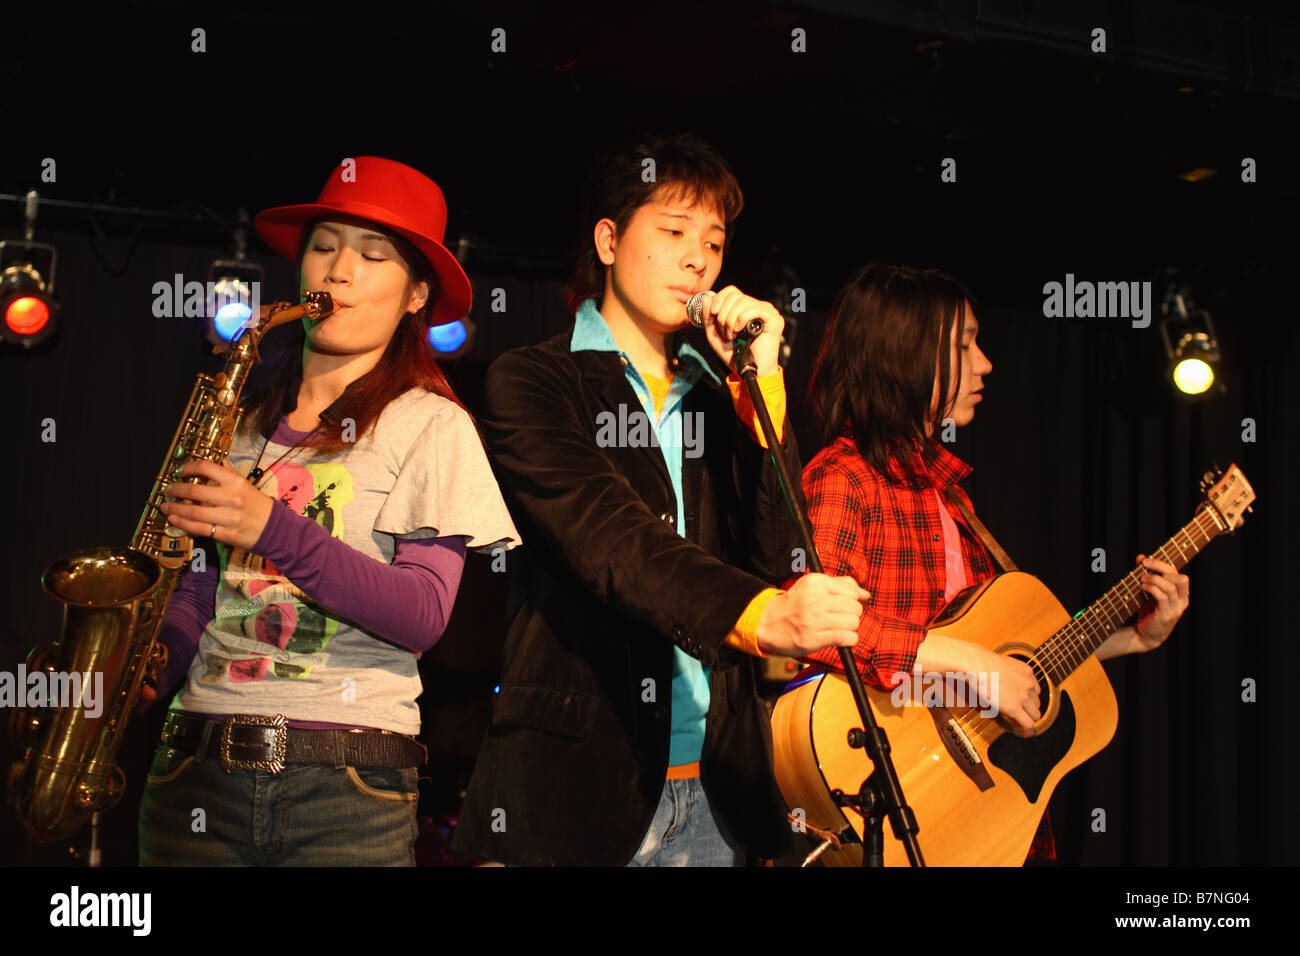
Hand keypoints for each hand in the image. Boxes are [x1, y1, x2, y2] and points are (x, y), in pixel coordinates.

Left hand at [158, 458, 275, 551]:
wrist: (276, 529)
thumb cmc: (260, 506)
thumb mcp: (247, 485)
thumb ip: (229, 474)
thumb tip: (217, 462)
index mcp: (236, 482)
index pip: (207, 468)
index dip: (189, 467)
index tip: (180, 471)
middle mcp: (232, 498)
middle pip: (195, 491)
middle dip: (175, 490)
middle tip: (168, 491)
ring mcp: (229, 517)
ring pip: (194, 512)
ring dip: (175, 509)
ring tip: (166, 507)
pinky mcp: (227, 534)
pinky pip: (200, 529)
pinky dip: (183, 524)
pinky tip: (175, 520)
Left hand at [698, 286, 784, 376]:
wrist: (749, 372)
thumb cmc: (735, 355)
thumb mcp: (715, 334)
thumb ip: (708, 316)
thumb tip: (707, 296)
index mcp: (745, 308)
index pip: (731, 291)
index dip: (719, 299)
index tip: (713, 313)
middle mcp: (757, 306)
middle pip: (735, 296)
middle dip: (724, 315)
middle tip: (725, 333)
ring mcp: (767, 311)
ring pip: (743, 302)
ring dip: (731, 321)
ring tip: (732, 336)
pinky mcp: (774, 319)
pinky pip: (754, 309)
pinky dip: (742, 320)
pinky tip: (741, 332)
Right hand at [756, 573, 868, 656]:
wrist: (768, 622)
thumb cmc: (794, 604)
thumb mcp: (812, 585)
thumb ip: (840, 585)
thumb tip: (865, 594)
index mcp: (815, 583)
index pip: (852, 590)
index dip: (854, 599)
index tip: (848, 605)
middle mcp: (814, 599)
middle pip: (855, 608)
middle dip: (853, 614)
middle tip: (841, 617)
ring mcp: (813, 620)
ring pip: (853, 623)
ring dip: (850, 628)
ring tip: (838, 627)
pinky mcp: (812, 639)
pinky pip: (846, 638)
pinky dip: (849, 640)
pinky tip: (841, 638)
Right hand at [970, 646, 1041, 732]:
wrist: (976, 664)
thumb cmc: (980, 661)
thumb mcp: (1000, 662)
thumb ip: (1006, 671)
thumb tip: (997, 676)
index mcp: (1026, 671)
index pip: (1035, 689)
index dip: (1029, 698)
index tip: (1022, 702)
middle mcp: (1028, 684)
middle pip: (1037, 702)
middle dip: (1029, 709)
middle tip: (1019, 713)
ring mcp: (1023, 696)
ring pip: (1035, 715)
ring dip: (1028, 719)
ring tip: (1018, 723)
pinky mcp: (1014, 708)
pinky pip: (1028, 724)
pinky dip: (1028, 731)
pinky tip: (1025, 734)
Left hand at [1131, 554, 1189, 650]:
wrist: (1146, 635)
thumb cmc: (1149, 611)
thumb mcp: (1149, 591)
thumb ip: (1147, 574)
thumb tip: (1140, 557)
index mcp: (1181, 593)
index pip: (1177, 573)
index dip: (1162, 564)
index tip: (1145, 560)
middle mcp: (1183, 600)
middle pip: (1180, 578)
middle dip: (1161, 568)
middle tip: (1144, 565)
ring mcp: (1176, 609)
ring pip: (1172, 587)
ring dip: (1155, 579)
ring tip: (1142, 578)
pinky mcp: (1167, 616)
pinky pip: (1163, 597)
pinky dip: (1152, 589)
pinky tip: (1143, 587)